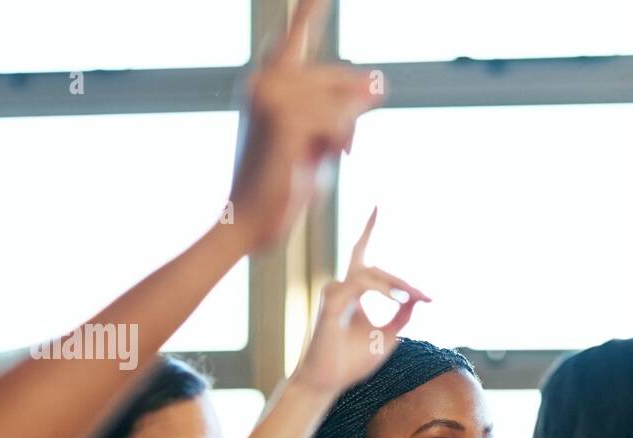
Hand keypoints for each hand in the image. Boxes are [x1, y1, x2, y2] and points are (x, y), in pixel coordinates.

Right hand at [228, 0, 379, 251]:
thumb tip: (379, 81)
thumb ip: (344, 107)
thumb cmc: (286, 184)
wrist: (253, 221)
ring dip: (344, 135)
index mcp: (270, 81)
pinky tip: (316, 159)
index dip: (311, 7)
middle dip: (354, 109)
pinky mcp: (283, 116)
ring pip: (341, 104)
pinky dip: (338, 144)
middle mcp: (265, 80)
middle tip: (342, 145)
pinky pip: (338, 122)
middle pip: (338, 78)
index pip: (297, 35)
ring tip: (323, 156)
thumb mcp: (321, 139)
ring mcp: (271, 95)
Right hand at [291, 209, 429, 394]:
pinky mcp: (330, 304)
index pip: (359, 251)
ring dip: (396, 285)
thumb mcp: (389, 336)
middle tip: (426, 297)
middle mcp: (340, 287)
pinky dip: (381, 290)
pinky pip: (359, 284)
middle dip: (403, 281)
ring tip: (415, 300)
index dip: (366, 228)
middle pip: (374, 267)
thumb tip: (418, 297)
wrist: (329, 382)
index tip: (378, 206)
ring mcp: (333, 293)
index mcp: (352, 292)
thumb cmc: (353, 362)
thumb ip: (402, 315)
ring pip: (369, 272)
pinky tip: (397, 301)